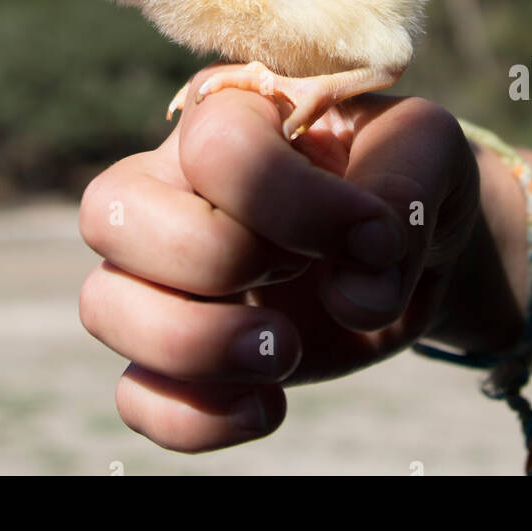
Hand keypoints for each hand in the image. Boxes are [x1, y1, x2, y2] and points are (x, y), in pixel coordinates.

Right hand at [78, 68, 479, 451]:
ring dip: (194, 345)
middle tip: (304, 272)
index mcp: (231, 114)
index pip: (213, 145)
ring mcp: (165, 272)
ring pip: (103, 304)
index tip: (373, 233)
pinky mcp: (180, 354)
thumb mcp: (428, 155)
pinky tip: (268, 405)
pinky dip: (194, 417)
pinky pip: (135, 395)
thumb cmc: (407, 176)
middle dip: (220, 259)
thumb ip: (402, 197)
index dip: (292, 202)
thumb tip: (355, 292)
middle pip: (111, 212)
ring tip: (284, 353)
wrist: (419, 247)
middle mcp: (175, 184)